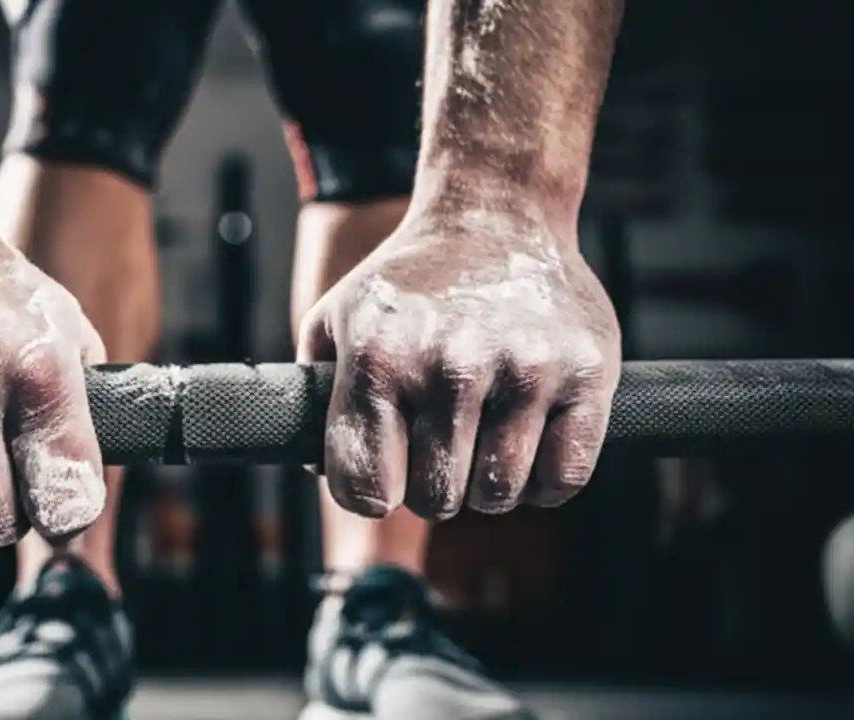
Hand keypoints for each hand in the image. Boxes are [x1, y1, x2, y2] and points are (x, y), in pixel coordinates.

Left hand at [297, 206, 620, 519]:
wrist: (494, 213)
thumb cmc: (406, 282)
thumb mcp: (335, 319)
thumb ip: (316, 399)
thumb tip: (319, 473)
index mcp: (380, 359)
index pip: (365, 489)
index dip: (371, 494)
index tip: (385, 475)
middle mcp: (450, 367)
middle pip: (435, 500)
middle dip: (432, 486)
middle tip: (439, 446)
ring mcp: (524, 370)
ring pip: (498, 494)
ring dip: (487, 484)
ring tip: (482, 439)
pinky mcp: (586, 373)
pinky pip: (562, 479)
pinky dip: (543, 481)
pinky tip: (528, 445)